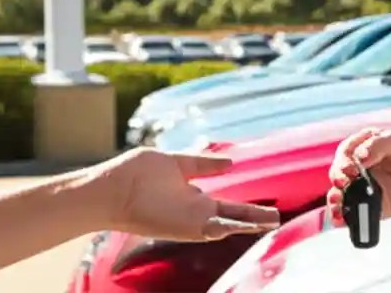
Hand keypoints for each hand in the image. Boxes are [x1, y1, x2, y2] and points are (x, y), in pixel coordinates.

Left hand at [89, 147, 281, 240]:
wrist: (112, 187)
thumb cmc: (136, 172)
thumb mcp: (177, 163)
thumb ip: (202, 164)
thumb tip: (230, 162)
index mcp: (195, 197)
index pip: (229, 204)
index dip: (249, 207)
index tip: (270, 208)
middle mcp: (196, 212)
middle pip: (234, 216)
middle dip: (256, 218)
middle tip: (279, 219)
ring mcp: (191, 221)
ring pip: (228, 225)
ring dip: (249, 225)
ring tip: (272, 224)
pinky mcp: (184, 226)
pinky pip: (212, 228)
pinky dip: (229, 227)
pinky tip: (247, 226)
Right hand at [325, 127, 390, 225]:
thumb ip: (381, 144)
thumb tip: (360, 157)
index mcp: (363, 146)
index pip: (346, 152)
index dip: (344, 160)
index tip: (351, 168)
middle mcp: (358, 167)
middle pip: (339, 173)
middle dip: (338, 177)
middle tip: (344, 182)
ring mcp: (362, 188)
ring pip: (340, 194)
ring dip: (334, 200)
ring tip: (337, 203)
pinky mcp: (371, 206)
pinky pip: (352, 213)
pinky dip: (343, 218)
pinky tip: (339, 220)